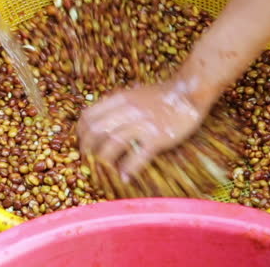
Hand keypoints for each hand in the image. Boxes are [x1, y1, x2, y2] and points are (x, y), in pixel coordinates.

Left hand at [77, 78, 207, 183]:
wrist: (188, 93)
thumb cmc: (160, 95)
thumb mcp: (133, 94)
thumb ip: (116, 105)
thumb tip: (98, 120)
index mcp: (119, 99)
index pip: (89, 115)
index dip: (81, 132)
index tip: (82, 142)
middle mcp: (127, 110)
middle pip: (96, 131)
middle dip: (88, 148)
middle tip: (89, 159)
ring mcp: (142, 124)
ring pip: (112, 144)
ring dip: (105, 160)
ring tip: (104, 169)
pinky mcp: (157, 138)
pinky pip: (137, 157)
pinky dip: (128, 169)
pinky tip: (125, 176)